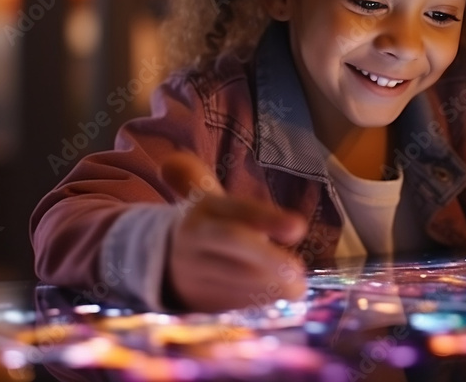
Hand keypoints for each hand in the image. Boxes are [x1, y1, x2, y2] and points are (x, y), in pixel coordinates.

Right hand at [160, 152, 307, 311]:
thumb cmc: (206, 227)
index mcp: (203, 210)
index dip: (267, 218)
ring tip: (298, 287)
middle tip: (299, 271)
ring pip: (235, 276)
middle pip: (234, 242)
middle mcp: (196, 239)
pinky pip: (233, 303)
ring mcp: (196, 273)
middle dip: (269, 257)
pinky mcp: (201, 303)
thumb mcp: (203, 200)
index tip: (299, 227)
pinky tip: (279, 298)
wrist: (166, 267)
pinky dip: (259, 302)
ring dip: (270, 286)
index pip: (236, 210)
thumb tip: (171, 163)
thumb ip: (196, 177)